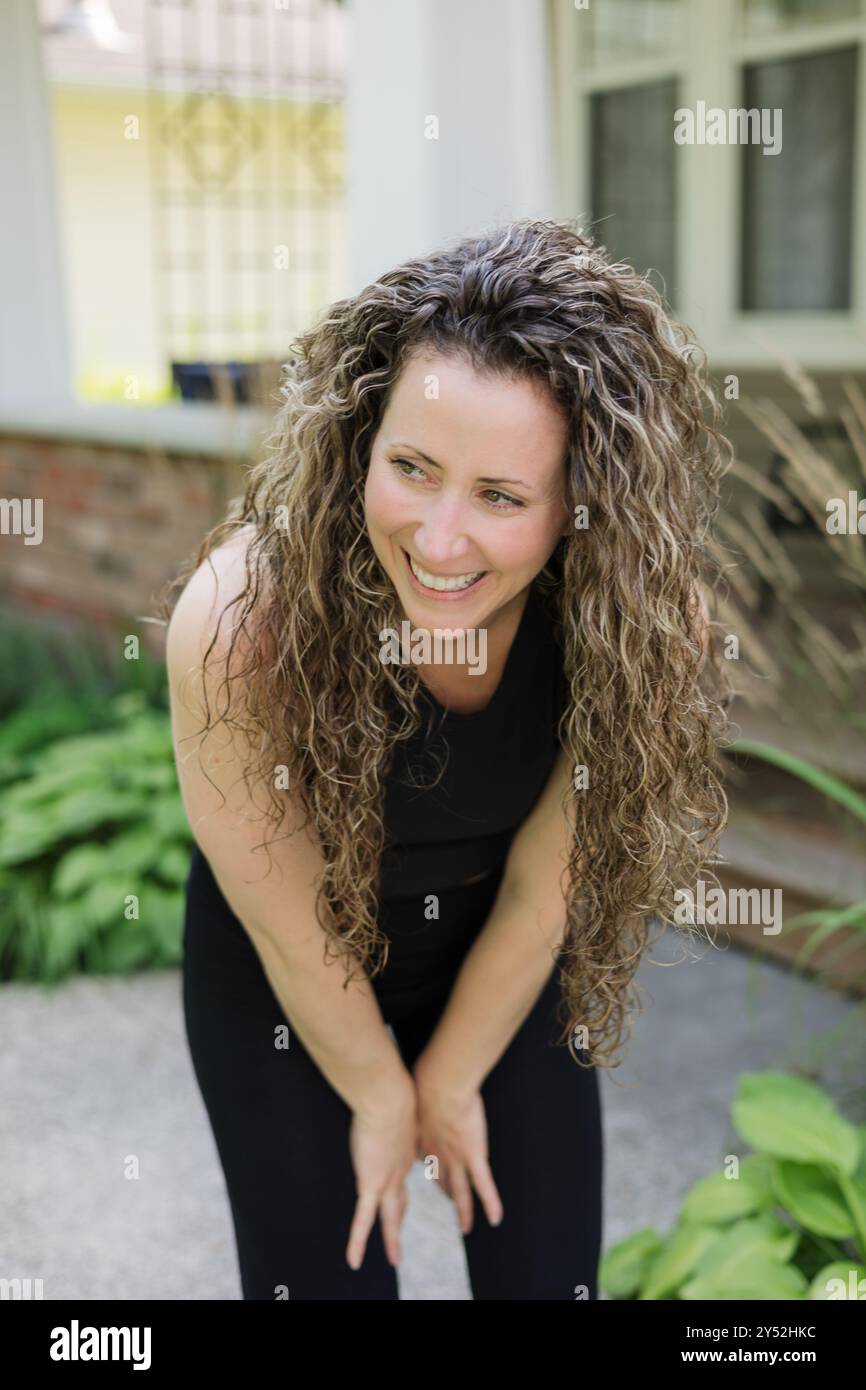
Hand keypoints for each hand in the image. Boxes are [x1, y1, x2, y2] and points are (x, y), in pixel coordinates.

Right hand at [346, 1073, 417, 1271]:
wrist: (389, 1096)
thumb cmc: (389, 1087)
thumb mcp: (394, 1096)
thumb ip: (387, 1098)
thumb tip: (381, 1084)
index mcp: (404, 1147)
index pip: (403, 1171)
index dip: (402, 1181)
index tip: (401, 1184)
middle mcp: (399, 1167)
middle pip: (401, 1199)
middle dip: (400, 1217)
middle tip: (402, 1233)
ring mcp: (387, 1178)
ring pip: (389, 1217)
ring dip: (391, 1239)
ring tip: (394, 1258)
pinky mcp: (371, 1183)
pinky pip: (362, 1220)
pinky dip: (358, 1241)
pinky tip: (354, 1260)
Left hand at [413, 1055, 502, 1235]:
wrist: (441, 1083)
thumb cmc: (429, 1078)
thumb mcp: (418, 1089)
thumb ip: (419, 1093)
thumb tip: (416, 1081)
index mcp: (425, 1136)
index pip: (428, 1158)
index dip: (432, 1167)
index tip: (433, 1171)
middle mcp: (439, 1152)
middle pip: (443, 1178)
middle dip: (447, 1192)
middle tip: (451, 1203)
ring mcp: (457, 1156)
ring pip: (462, 1190)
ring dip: (464, 1210)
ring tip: (466, 1227)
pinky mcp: (475, 1155)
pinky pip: (484, 1185)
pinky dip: (490, 1202)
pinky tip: (495, 1218)